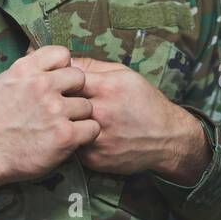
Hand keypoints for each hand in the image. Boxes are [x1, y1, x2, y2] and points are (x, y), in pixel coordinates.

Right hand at [0, 45, 97, 198]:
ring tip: (64, 125)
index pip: (62, 54)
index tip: (59, 82)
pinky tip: (72, 138)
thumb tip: (45, 56)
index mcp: (26, 69)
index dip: (64, 68)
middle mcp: (41, 86)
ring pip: (88, 106)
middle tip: (64, 106)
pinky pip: (92, 128)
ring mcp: (55, 111)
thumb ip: (28, 68)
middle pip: (80, 78)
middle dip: (75, 92)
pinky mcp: (65, 135)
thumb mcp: (5, 82)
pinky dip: (85, 135)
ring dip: (79, 117)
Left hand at [68, 57, 209, 183]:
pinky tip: (80, 136)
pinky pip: (73, 147)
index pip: (67, 78)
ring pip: (64, 126)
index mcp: (108, 87)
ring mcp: (98, 138)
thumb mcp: (125, 75)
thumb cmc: (146, 103)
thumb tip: (65, 61)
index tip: (55, 82)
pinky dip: (74, 141)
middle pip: (62, 103)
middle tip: (52, 102)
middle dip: (57, 102)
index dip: (58, 79)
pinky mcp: (95, 158)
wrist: (167, 139)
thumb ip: (93, 66)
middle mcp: (102, 113)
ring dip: (63, 123)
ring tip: (64, 119)